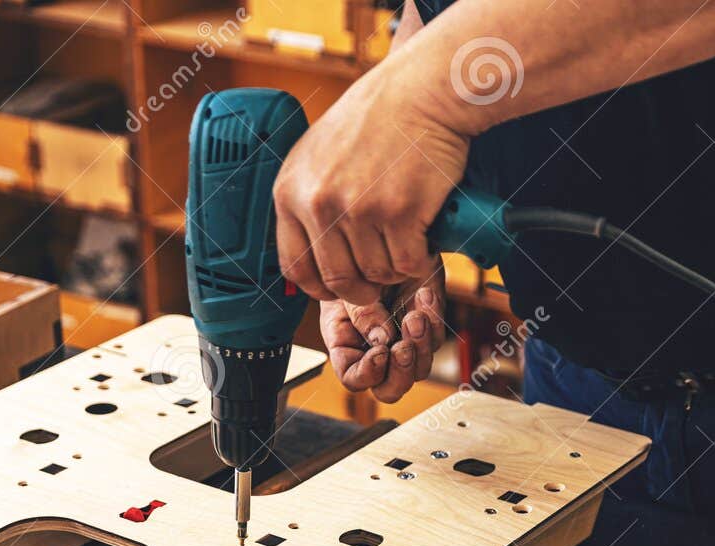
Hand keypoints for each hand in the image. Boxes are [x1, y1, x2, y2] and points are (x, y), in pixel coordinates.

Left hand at [274, 60, 468, 305]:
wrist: (423, 89)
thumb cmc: (377, 118)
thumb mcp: (318, 153)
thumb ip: (306, 199)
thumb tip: (306, 253)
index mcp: (292, 190)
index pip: (295, 266)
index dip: (321, 287)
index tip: (339, 286)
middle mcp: (319, 202)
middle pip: (338, 280)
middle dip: (363, 288)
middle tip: (379, 279)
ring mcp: (358, 209)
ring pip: (376, 274)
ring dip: (395, 267)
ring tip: (404, 241)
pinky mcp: (398, 213)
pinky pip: (408, 264)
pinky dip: (420, 259)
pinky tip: (422, 238)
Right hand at [320, 269, 445, 402]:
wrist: (379, 238)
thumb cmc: (352, 264)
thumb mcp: (347, 288)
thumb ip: (361, 315)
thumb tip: (381, 341)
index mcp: (349, 348)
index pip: (356, 380)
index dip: (368, 374)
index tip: (379, 353)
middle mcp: (378, 352)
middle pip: (391, 388)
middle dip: (400, 373)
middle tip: (404, 347)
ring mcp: (405, 342)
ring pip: (420, 369)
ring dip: (420, 345)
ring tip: (415, 315)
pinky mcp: (428, 325)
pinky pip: (437, 337)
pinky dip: (434, 319)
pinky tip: (424, 295)